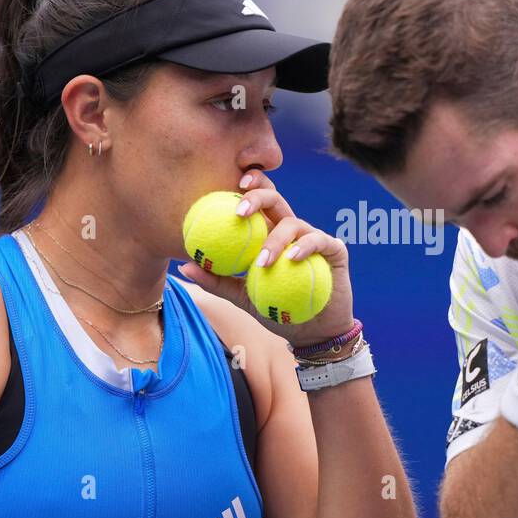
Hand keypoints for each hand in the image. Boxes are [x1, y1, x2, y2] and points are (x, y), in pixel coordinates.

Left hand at [177, 172, 355, 346]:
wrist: (312, 332)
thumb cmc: (278, 311)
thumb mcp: (243, 297)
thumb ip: (217, 281)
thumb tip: (183, 267)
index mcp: (269, 233)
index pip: (258, 201)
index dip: (248, 185)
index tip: (230, 186)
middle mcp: (291, 230)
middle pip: (276, 199)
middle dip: (258, 196)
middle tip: (239, 211)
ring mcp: (314, 238)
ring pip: (294, 223)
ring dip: (275, 240)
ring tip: (262, 262)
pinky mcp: (334, 251)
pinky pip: (319, 241)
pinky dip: (305, 246)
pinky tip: (292, 258)